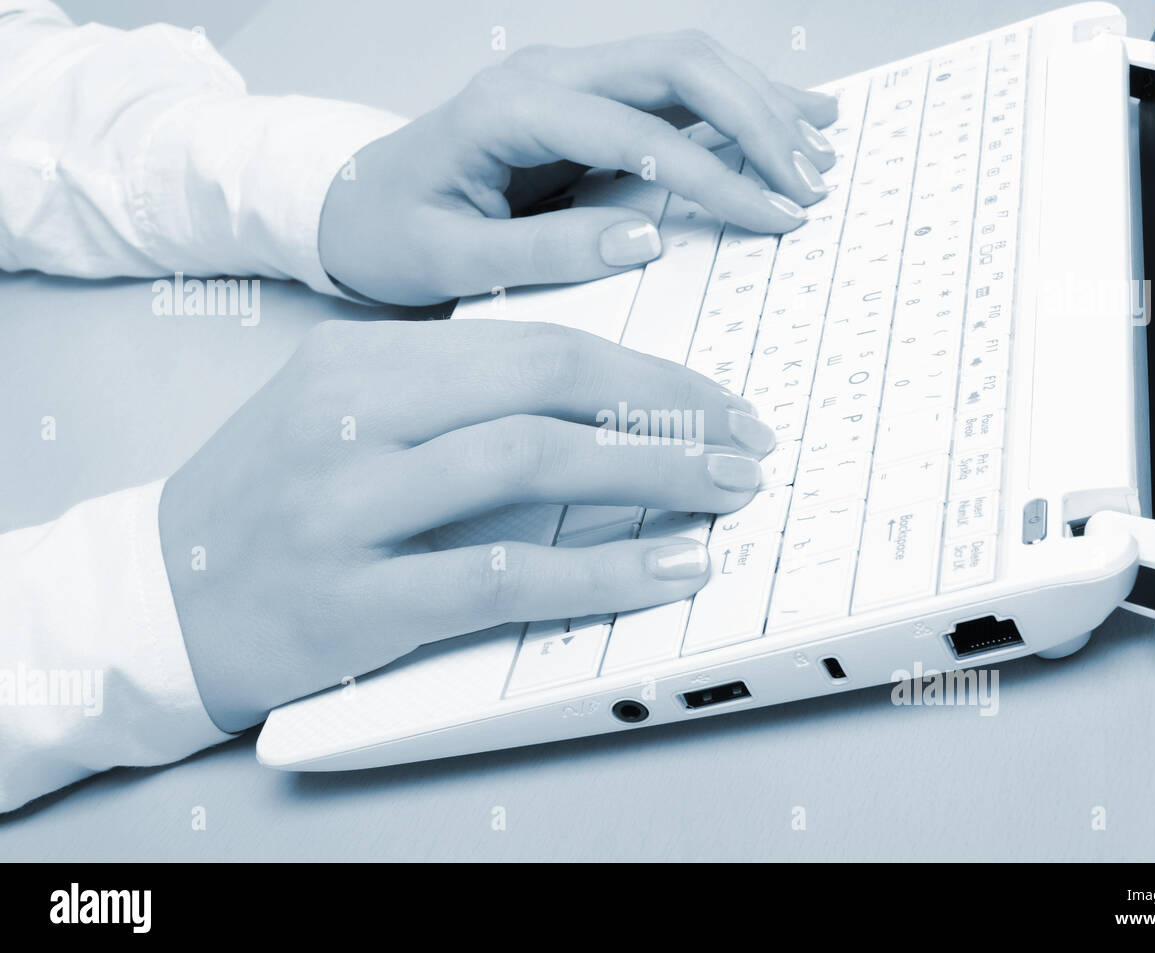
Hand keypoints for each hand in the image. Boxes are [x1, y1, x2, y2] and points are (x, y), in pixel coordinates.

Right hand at [159, 319, 775, 730]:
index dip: (642, 370)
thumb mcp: (346, 416)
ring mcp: (350, 506)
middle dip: (667, 406)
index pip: (532, 341)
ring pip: (530, 459)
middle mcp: (353, 416)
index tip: (711, 398)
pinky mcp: (356, 598)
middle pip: (544, 380)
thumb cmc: (269, 503)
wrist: (158, 594)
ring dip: (651, 472)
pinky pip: (503, 574)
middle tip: (743, 437)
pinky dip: (601, 571)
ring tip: (726, 490)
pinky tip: (668, 570)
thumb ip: (452, 400)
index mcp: (359, 358)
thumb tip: (595, 406)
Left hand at [317, 31, 837, 304]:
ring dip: (759, 104)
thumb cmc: (390, 233)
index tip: (775, 216)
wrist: (353, 204)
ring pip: (687, 64)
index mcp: (510, 110)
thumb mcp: (451, 260)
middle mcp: (545, 75)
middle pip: (679, 65)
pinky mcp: (586, 99)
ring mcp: (569, 79)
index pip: (639, 130)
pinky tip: (789, 118)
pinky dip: (737, 102)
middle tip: (810, 183)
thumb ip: (545, 253)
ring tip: (819, 152)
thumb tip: (646, 240)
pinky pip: (674, 87)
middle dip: (758, 120)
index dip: (717, 174)